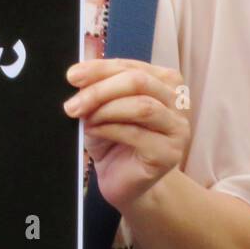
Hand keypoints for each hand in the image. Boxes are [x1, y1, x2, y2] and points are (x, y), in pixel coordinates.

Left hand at [64, 59, 190, 210]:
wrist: (123, 182)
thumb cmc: (114, 142)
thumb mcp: (102, 109)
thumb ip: (98, 90)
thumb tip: (78, 76)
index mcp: (164, 82)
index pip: (131, 66)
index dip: (100, 68)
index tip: (72, 76)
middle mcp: (178, 101)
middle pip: (139, 82)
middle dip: (100, 90)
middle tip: (73, 103)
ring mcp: (177, 128)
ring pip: (142, 106)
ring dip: (106, 110)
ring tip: (85, 119)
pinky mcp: (170, 153)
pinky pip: (137, 133)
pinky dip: (109, 129)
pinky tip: (94, 132)